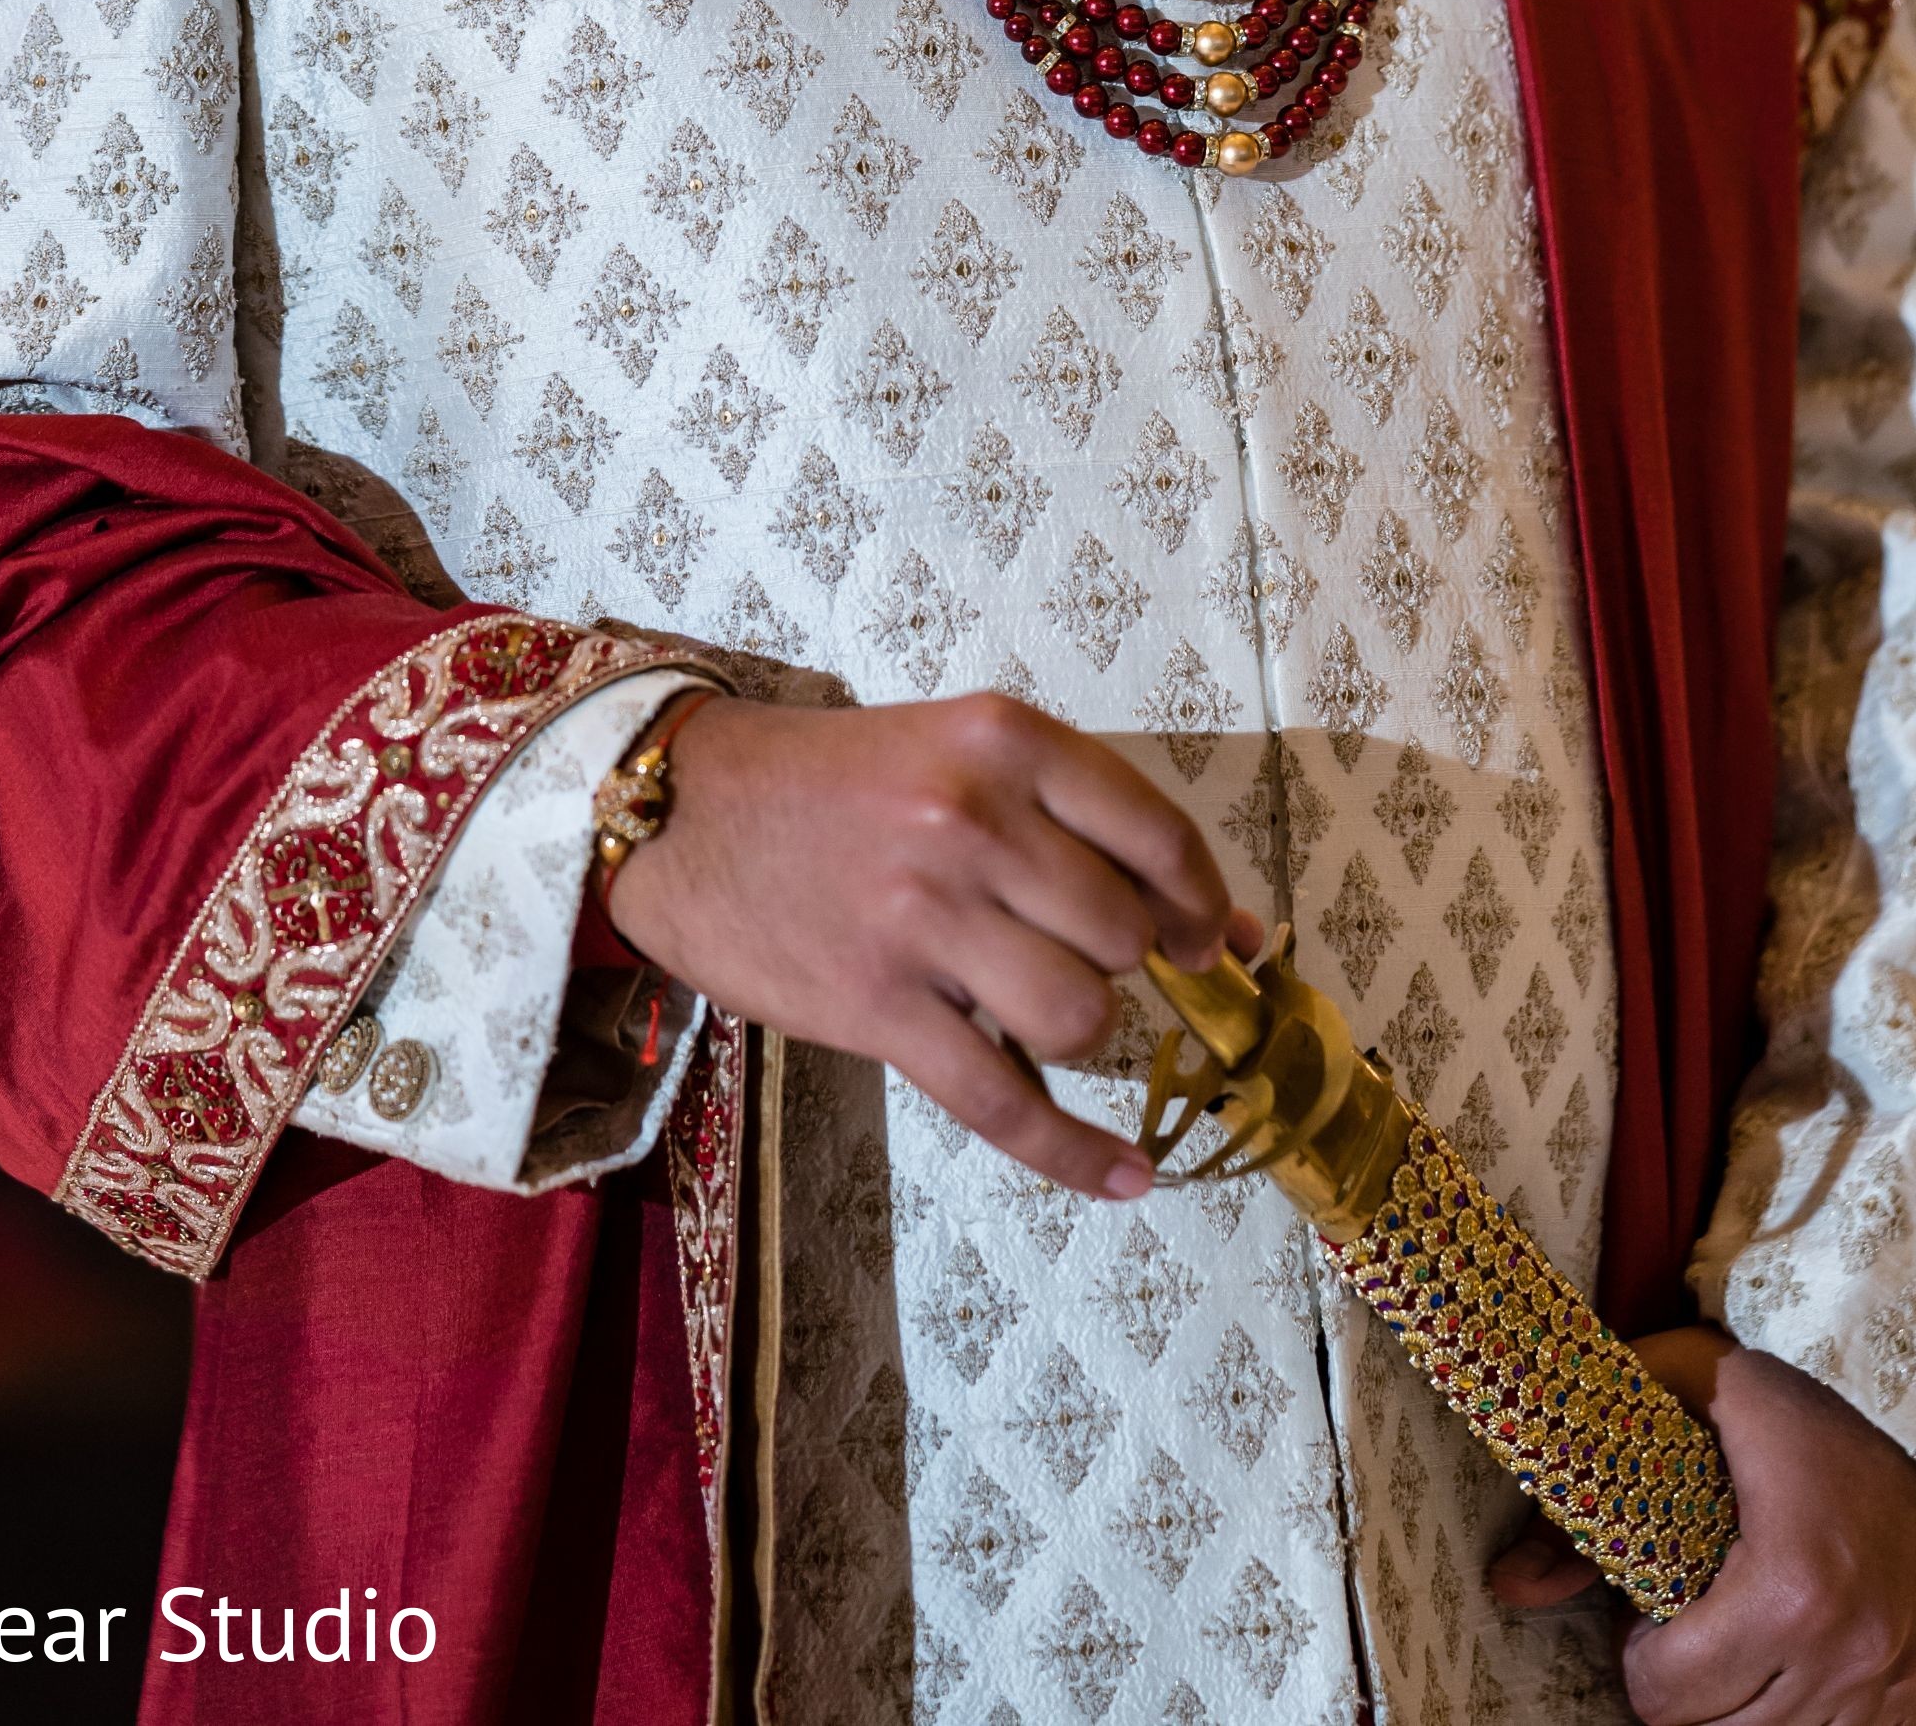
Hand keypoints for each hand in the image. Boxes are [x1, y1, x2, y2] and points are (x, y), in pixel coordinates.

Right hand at [608, 689, 1248, 1201]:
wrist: (685, 813)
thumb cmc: (835, 784)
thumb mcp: (955, 754)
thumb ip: (1078, 823)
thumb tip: (1230, 931)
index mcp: (1002, 740)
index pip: (1156, 834)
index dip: (1198, 902)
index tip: (1205, 938)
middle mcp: (970, 819)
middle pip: (1122, 933)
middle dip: (1118, 962)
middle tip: (1077, 955)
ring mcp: (922, 917)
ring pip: (1078, 1016)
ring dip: (1078, 1028)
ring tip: (1033, 1006)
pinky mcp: (877, 1006)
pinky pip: (1004, 1102)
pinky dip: (1076, 1154)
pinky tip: (1123, 1175)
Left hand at [1487, 1327, 1915, 1721]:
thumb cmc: (1785, 1387)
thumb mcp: (1674, 1399)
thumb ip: (1586, 1492)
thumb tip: (1506, 1586)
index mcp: (1788, 1588)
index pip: (1668, 1695)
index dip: (1639, 1654)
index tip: (1647, 1605)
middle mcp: (1850, 1650)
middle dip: (1687, 1685)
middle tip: (1688, 1622)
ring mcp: (1896, 1679)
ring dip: (1742, 1705)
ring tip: (1734, 1636)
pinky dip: (1801, 1713)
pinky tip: (1785, 1659)